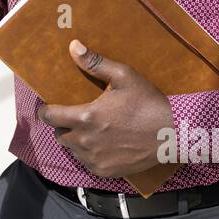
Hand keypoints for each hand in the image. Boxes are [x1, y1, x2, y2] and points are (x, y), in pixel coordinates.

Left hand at [36, 39, 174, 179]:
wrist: (172, 133)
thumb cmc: (148, 102)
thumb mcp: (124, 76)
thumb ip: (95, 63)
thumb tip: (73, 46)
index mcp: (86, 117)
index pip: (50, 117)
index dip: (46, 111)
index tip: (49, 106)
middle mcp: (85, 141)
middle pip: (59, 135)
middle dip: (63, 125)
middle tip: (77, 116)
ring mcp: (94, 159)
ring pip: (72, 150)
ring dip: (75, 140)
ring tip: (90, 129)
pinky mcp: (104, 171)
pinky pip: (86, 163)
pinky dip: (88, 154)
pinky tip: (102, 144)